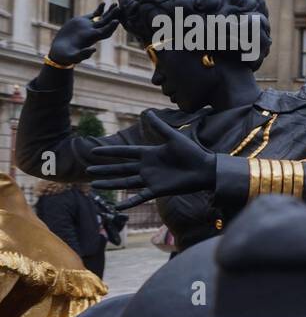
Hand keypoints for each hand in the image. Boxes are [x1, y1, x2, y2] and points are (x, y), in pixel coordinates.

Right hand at [48, 3, 119, 66]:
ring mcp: (89, 26)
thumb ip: (83, 54)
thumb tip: (94, 49)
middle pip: (106, 23)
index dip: (110, 27)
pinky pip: (94, 15)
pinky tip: (104, 3)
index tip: (116, 21)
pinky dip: (99, 9)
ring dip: (109, 12)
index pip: (105, 32)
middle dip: (113, 16)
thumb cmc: (67, 56)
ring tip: (116, 4)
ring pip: (102, 18)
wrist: (61, 50)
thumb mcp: (74, 57)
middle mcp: (93, 32)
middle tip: (120, 8)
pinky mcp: (83, 22)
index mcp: (92, 39)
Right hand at [87, 112, 216, 210]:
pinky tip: (116, 205)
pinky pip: (139, 197)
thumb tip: (147, 111)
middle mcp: (147, 167)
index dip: (110, 152)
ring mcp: (151, 179)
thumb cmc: (192, 152)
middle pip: (121, 168)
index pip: (124, 152)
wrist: (206, 169)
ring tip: (94, 185)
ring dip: (110, 184)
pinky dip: (128, 202)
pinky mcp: (157, 190)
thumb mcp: (173, 137)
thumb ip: (159, 127)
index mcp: (149, 153)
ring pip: (125, 182)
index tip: (94, 151)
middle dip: (105, 170)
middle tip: (88, 171)